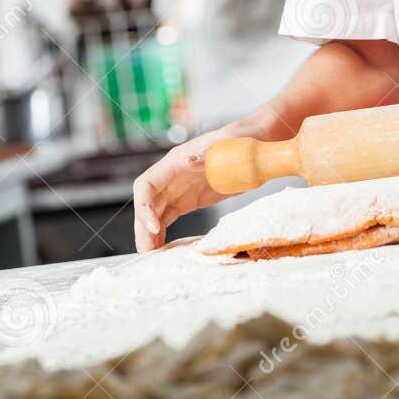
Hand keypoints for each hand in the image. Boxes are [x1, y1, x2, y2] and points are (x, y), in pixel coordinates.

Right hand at [133, 128, 230, 252]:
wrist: (255, 145)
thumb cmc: (240, 142)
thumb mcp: (226, 147)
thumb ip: (207, 155)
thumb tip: (188, 160)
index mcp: (176, 162)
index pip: (146, 185)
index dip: (144, 207)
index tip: (154, 227)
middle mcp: (171, 176)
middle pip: (146, 203)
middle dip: (143, 227)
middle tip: (148, 253)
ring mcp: (178, 189)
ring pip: (154, 213)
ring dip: (149, 233)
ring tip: (151, 256)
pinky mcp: (187, 200)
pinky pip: (167, 218)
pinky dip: (162, 233)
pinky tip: (162, 248)